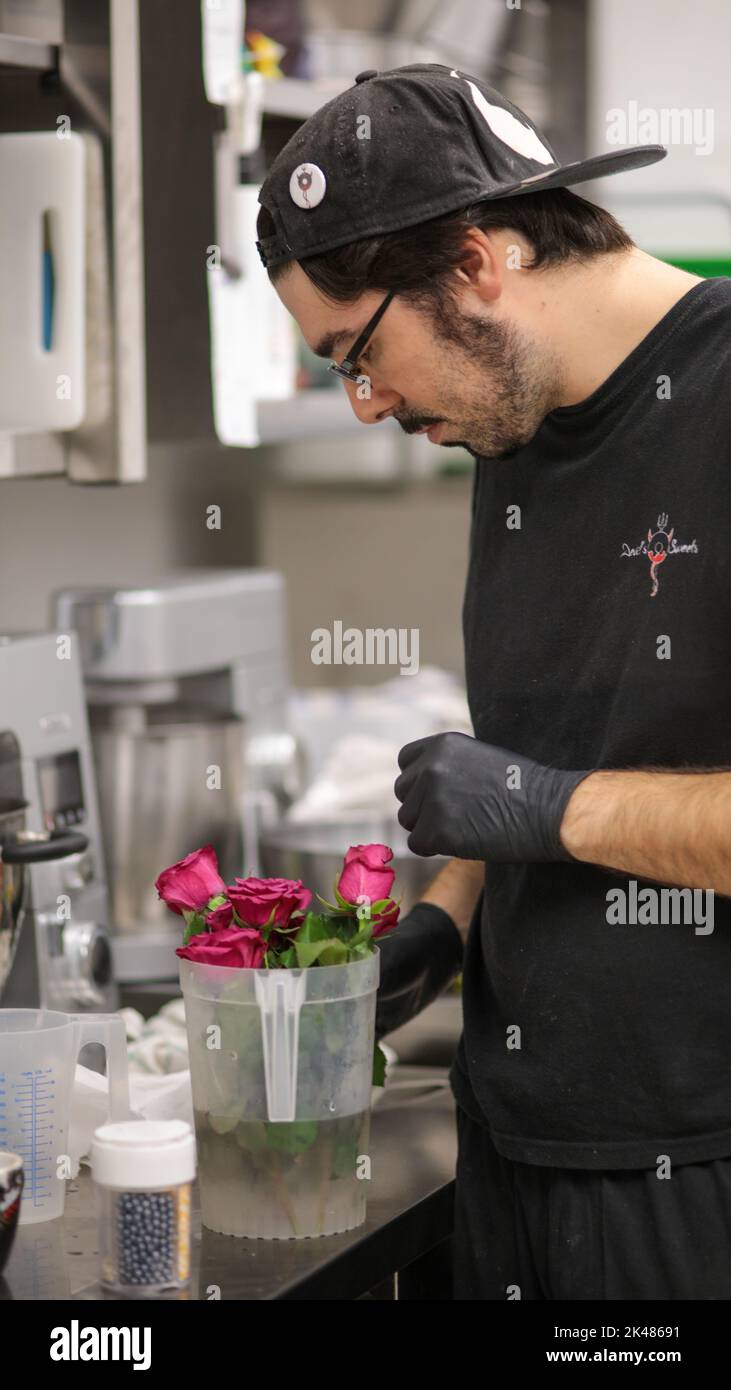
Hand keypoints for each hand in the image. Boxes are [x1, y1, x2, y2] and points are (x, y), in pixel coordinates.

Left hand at [394, 731, 591, 861]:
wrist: (548, 811)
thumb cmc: (522, 788)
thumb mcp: (481, 759)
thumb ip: (448, 765)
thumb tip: (421, 784)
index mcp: (442, 745)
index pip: (406, 762)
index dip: (419, 781)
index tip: (439, 794)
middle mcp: (431, 767)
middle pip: (404, 793)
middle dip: (423, 806)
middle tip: (457, 815)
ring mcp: (432, 798)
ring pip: (408, 820)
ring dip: (429, 827)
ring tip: (464, 826)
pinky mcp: (436, 829)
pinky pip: (418, 843)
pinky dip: (436, 848)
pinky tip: (463, 841)